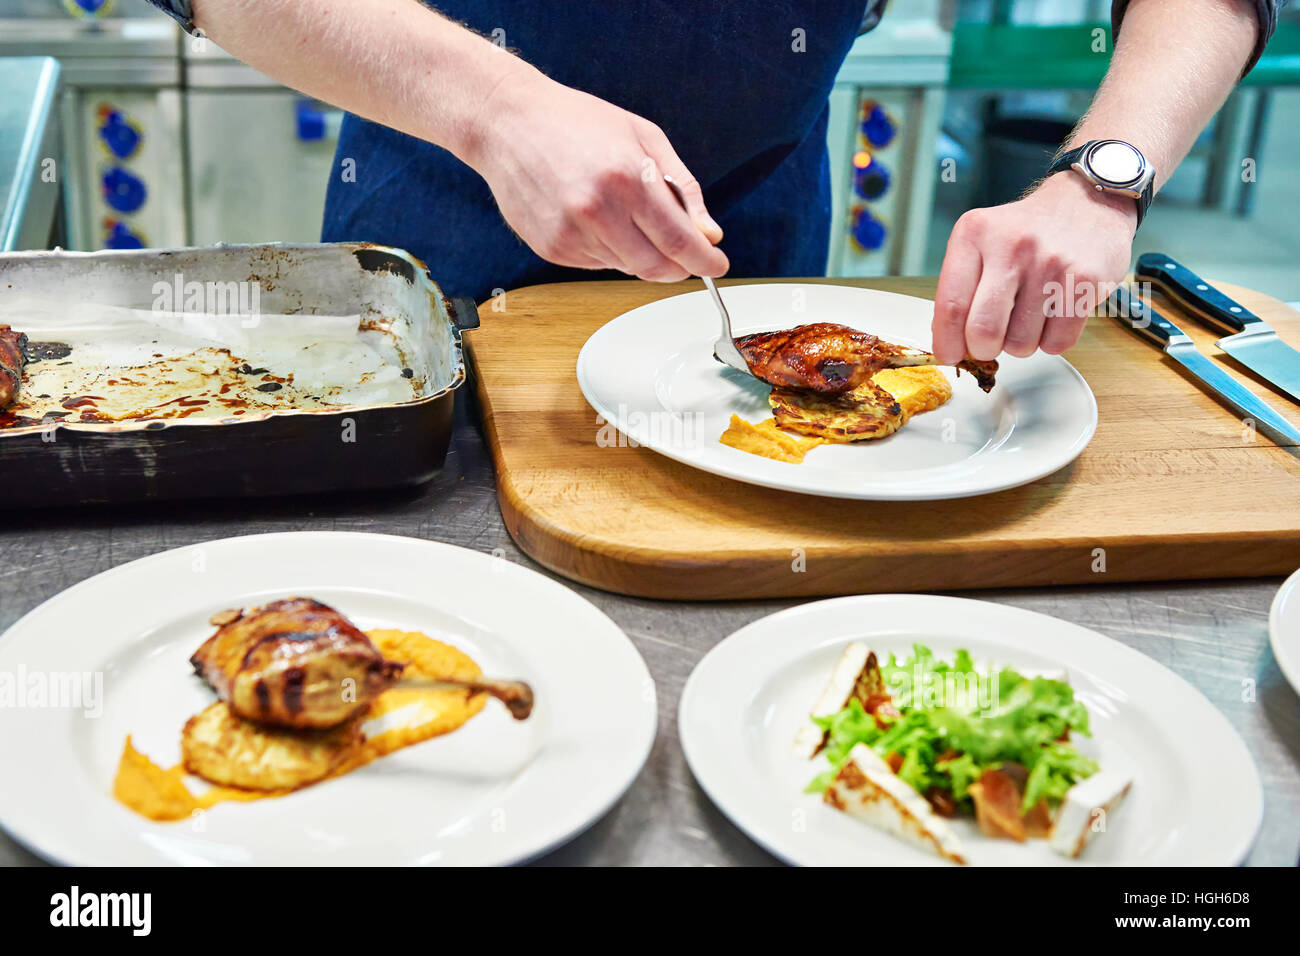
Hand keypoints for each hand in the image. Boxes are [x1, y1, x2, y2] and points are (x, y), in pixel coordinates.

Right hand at [463, 67, 727, 281]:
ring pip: (627, 268)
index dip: (705, 261)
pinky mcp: (552, 248)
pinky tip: (594, 217)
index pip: (681, 241)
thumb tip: (708, 233)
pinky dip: (608, 249)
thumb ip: (682, 189)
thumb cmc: (577, 122)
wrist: (508, 122)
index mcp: (628, 179)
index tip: (717, 265)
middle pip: (656, 268)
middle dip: (678, 267)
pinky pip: (596, 263)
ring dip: (640, 253)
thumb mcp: (644, 138)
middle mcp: (598, 212)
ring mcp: (571, 234)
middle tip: (686, 256)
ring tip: (624, 214)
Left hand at [930, 172, 1136, 362]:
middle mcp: (1011, 246)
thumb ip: (961, 286)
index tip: (950, 355)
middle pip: (984, 332)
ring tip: (1028, 316)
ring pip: (1021, 344)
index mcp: (974, 234)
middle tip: (989, 343)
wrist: (1089, 201)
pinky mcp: (1085, 280)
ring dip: (1021, 344)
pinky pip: (1057, 343)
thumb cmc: (1027, 231)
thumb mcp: (982, 240)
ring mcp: (1050, 263)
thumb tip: (949, 343)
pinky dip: (1051, 341)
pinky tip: (1053, 315)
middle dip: (983, 349)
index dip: (947, 342)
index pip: (950, 305)